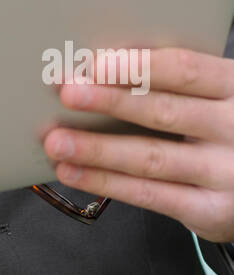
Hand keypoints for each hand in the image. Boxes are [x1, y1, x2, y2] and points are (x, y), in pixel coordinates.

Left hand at [42, 47, 233, 244]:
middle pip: (164, 112)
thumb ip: (175, 81)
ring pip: (151, 158)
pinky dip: (106, 183)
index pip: (185, 70)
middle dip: (110, 102)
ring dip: (97, 149)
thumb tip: (100, 65)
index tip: (96, 64)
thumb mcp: (216, 94)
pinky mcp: (211, 211)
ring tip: (57, 141)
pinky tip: (74, 172)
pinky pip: (150, 196)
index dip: (138, 66)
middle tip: (67, 94)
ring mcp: (226, 173)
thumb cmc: (224, 124)